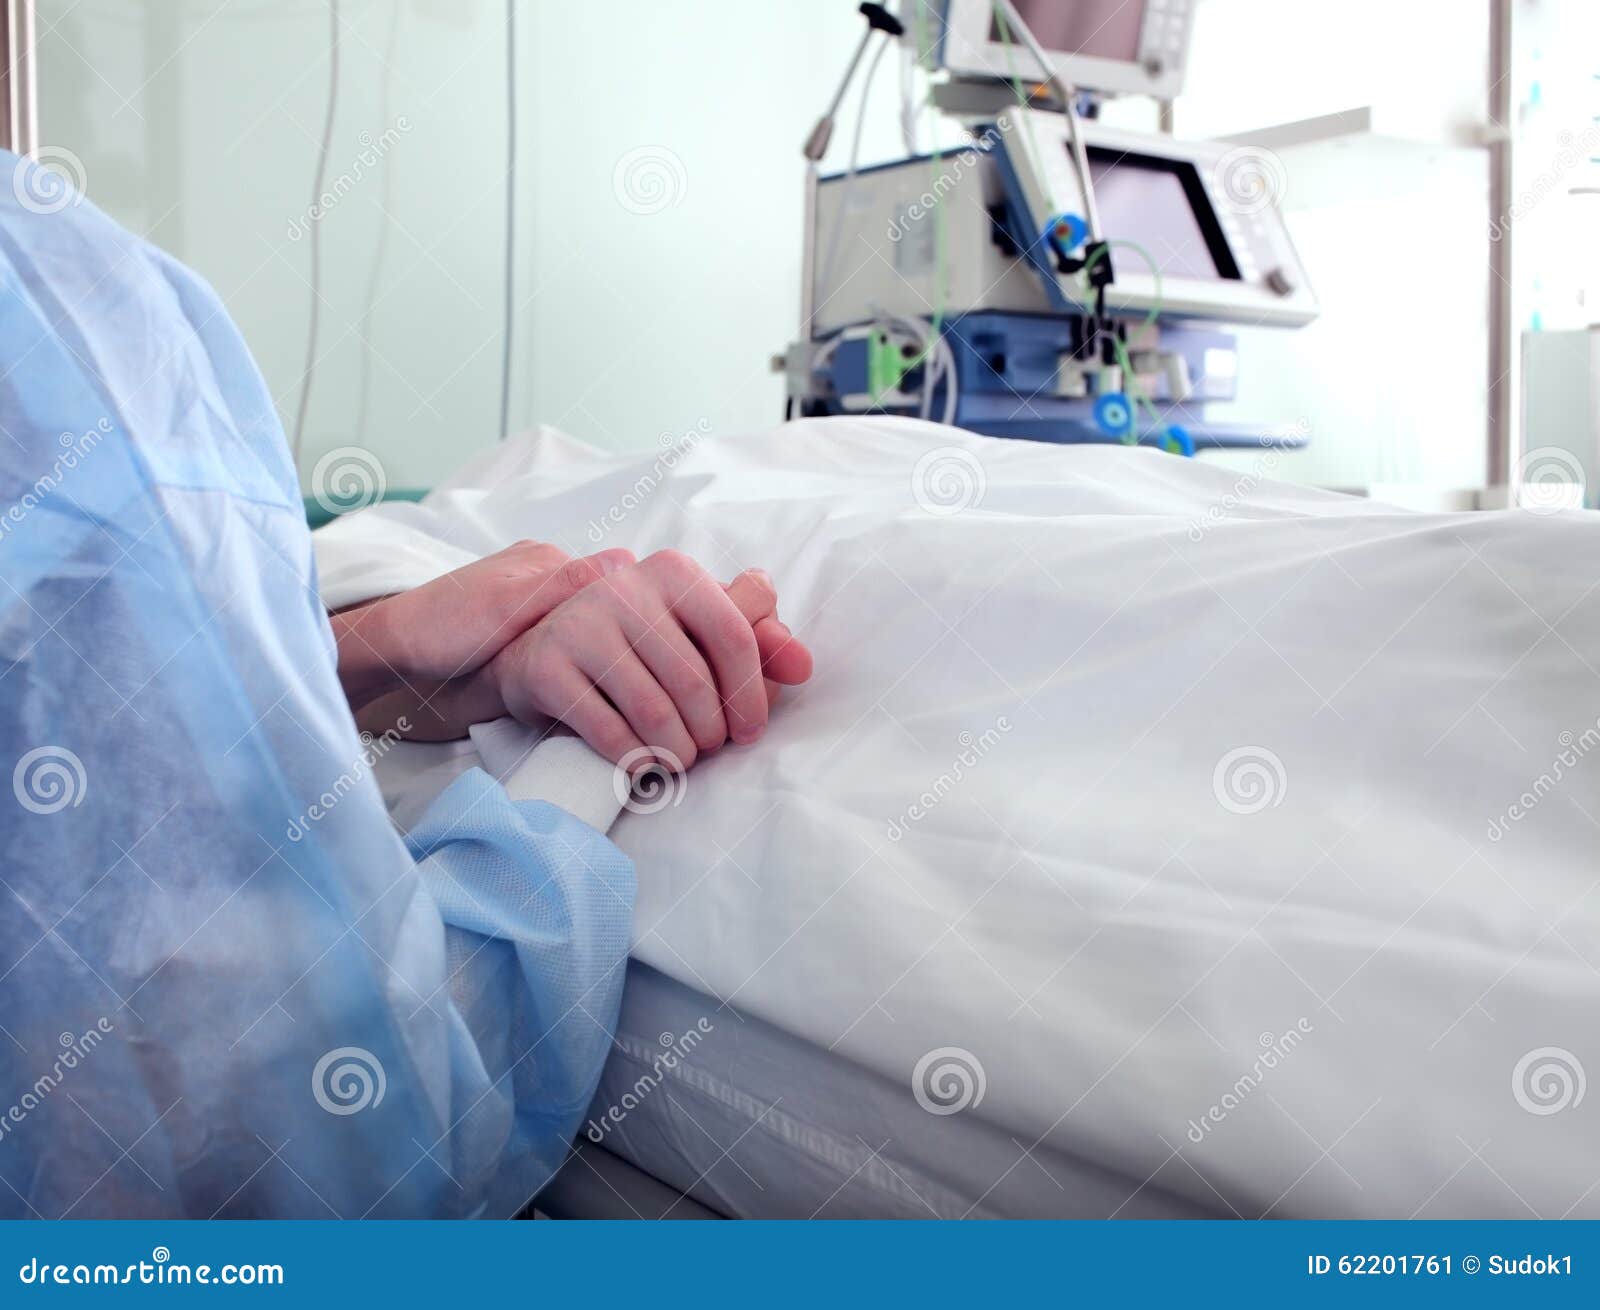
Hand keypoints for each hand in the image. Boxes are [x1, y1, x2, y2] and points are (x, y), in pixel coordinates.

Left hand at [333, 540, 633, 709]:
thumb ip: (565, 585)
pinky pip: (564, 635)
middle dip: (617, 642)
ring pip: (585, 624)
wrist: (392, 650)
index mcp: (549, 560)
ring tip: (602, 685)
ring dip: (595, 651)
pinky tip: (573, 680)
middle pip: (603, 606)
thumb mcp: (510, 608)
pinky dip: (574, 656)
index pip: (615, 586)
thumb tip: (628, 562)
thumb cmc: (445, 630)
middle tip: (622, 682)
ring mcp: (530, 593)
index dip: (633, 623)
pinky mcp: (518, 618)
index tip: (643, 661)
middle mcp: (543, 570)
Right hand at [488, 551, 811, 771]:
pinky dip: (635, 760)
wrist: (542, 653)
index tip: (750, 732)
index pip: (734, 636)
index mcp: (674, 571)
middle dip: (711, 731)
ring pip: (654, 710)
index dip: (751, 695)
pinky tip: (643, 766)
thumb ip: (757, 643)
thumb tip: (803, 664)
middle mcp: (625, 587)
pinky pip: (608, 730)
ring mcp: (580, 624)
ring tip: (679, 759)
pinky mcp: (546, 666)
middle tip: (707, 749)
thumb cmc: (640, 646)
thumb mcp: (698, 634)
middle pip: (694, 681)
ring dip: (676, 751)